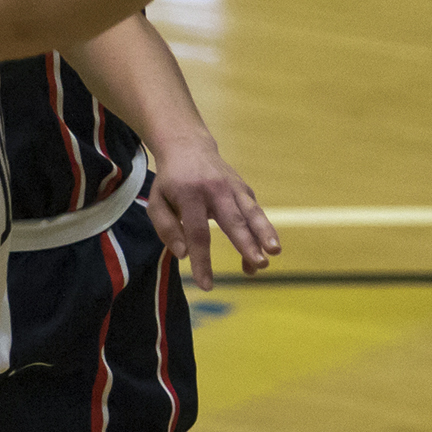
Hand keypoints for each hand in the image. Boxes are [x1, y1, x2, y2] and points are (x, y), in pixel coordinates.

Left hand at [145, 138, 280, 290]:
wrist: (187, 145)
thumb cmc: (170, 181)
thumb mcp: (156, 201)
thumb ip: (165, 228)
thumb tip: (184, 254)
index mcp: (189, 194)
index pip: (197, 233)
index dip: (202, 261)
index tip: (206, 286)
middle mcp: (215, 189)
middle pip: (233, 220)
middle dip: (247, 243)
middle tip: (260, 263)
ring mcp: (233, 187)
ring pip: (252, 212)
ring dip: (266, 232)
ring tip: (275, 252)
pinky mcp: (244, 188)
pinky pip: (254, 212)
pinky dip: (262, 232)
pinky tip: (265, 251)